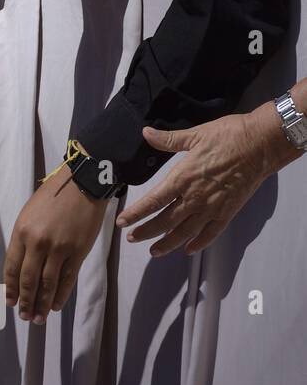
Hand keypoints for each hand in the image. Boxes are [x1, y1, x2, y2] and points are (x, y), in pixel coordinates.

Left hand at [4, 166, 109, 323]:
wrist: (82, 184)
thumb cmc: (53, 197)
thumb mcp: (29, 214)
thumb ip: (25, 239)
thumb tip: (22, 265)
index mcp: (21, 232)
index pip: (12, 267)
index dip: (10, 287)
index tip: (9, 302)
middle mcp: (38, 242)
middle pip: (29, 280)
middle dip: (25, 301)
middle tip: (24, 317)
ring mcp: (59, 248)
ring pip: (48, 283)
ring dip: (42, 303)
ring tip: (38, 318)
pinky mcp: (78, 251)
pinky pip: (67, 278)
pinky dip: (61, 294)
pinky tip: (55, 305)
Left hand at [116, 106, 301, 255]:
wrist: (262, 144)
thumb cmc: (228, 136)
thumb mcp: (195, 135)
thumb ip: (168, 140)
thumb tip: (145, 132)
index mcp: (182, 178)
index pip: (153, 201)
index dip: (136, 213)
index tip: (122, 222)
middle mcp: (195, 197)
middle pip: (165, 221)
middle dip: (146, 231)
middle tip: (131, 238)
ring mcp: (213, 207)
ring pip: (185, 232)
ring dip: (168, 243)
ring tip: (153, 251)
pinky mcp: (229, 211)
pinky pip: (211, 233)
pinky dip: (199, 243)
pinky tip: (188, 249)